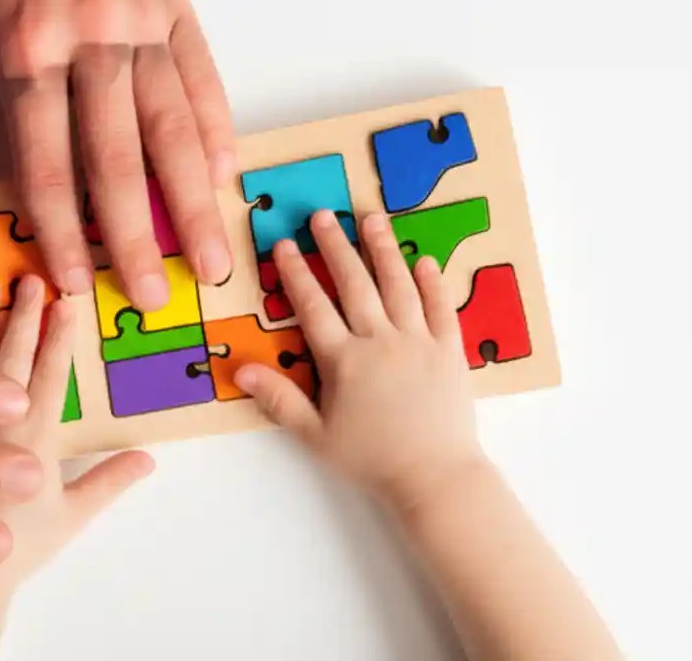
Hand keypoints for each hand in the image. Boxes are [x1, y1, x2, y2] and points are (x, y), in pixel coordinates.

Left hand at [0, 0, 235, 309]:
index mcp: (26, 51)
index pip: (45, 165)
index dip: (61, 233)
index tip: (74, 283)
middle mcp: (91, 44)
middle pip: (117, 160)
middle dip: (137, 239)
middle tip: (156, 296)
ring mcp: (142, 26)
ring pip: (173, 129)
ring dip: (193, 203)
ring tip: (212, 259)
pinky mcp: (177, 9)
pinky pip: (204, 78)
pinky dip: (218, 131)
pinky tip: (225, 178)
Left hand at [0, 275, 153, 586]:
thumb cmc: (17, 548)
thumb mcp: (73, 515)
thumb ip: (110, 481)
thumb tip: (150, 456)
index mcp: (33, 440)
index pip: (50, 377)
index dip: (59, 337)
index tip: (66, 301)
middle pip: (10, 358)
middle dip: (22, 314)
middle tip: (29, 277)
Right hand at [234, 211, 484, 510]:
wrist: (435, 476)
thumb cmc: (371, 460)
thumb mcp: (316, 436)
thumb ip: (280, 400)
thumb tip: (241, 370)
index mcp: (344, 361)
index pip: (313, 307)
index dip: (295, 274)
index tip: (283, 244)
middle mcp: (380, 341)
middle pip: (354, 284)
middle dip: (335, 246)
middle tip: (321, 215)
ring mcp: (418, 342)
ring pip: (397, 285)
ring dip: (382, 249)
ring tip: (370, 218)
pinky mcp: (449, 351)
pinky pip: (439, 308)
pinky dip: (431, 282)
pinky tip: (423, 260)